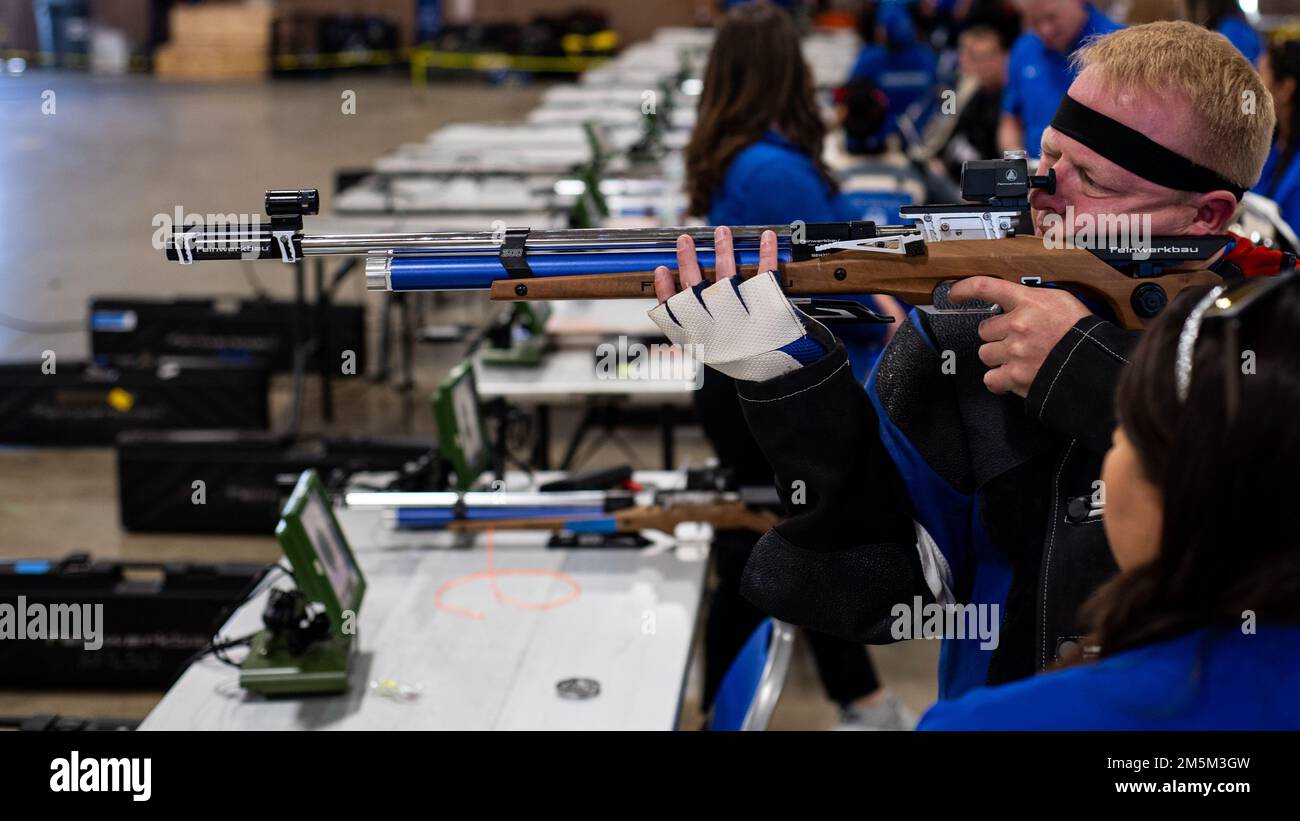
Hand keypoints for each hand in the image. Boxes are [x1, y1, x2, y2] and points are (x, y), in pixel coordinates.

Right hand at [646, 226, 832, 381]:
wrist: (775, 372)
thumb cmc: (741, 359)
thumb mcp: (709, 350)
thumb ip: (690, 328)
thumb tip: (672, 303)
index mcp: (700, 336)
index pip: (675, 310)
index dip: (665, 289)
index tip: (661, 270)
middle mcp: (716, 323)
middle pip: (696, 285)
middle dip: (689, 260)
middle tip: (685, 240)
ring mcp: (741, 313)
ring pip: (727, 274)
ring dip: (723, 250)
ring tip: (721, 232)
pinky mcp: (768, 306)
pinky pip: (766, 274)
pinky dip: (767, 254)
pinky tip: (766, 238)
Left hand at [948, 276, 1090, 397]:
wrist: (1095, 361)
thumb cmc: (1081, 332)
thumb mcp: (1061, 301)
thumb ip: (1033, 300)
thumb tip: (1016, 302)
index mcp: (1028, 302)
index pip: (985, 287)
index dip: (964, 289)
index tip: (954, 294)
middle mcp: (1017, 324)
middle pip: (984, 330)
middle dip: (996, 336)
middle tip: (1015, 340)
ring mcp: (1015, 351)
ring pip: (985, 354)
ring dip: (997, 356)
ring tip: (1018, 357)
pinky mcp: (1016, 375)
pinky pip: (991, 378)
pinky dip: (999, 380)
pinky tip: (1012, 375)